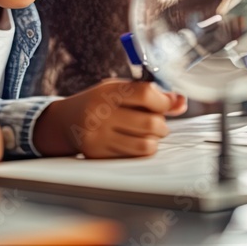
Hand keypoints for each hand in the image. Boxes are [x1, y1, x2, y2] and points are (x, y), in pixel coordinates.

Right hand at [34, 79, 186, 158]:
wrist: (65, 121)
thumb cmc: (98, 102)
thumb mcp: (119, 90)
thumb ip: (150, 95)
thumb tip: (180, 102)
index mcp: (108, 92)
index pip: (146, 93)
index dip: (163, 101)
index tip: (165, 104)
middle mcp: (101, 113)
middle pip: (150, 122)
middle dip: (162, 124)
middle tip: (157, 122)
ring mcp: (99, 136)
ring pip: (146, 144)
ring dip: (154, 140)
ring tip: (147, 133)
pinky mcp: (98, 154)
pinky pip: (134, 157)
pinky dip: (142, 150)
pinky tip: (135, 142)